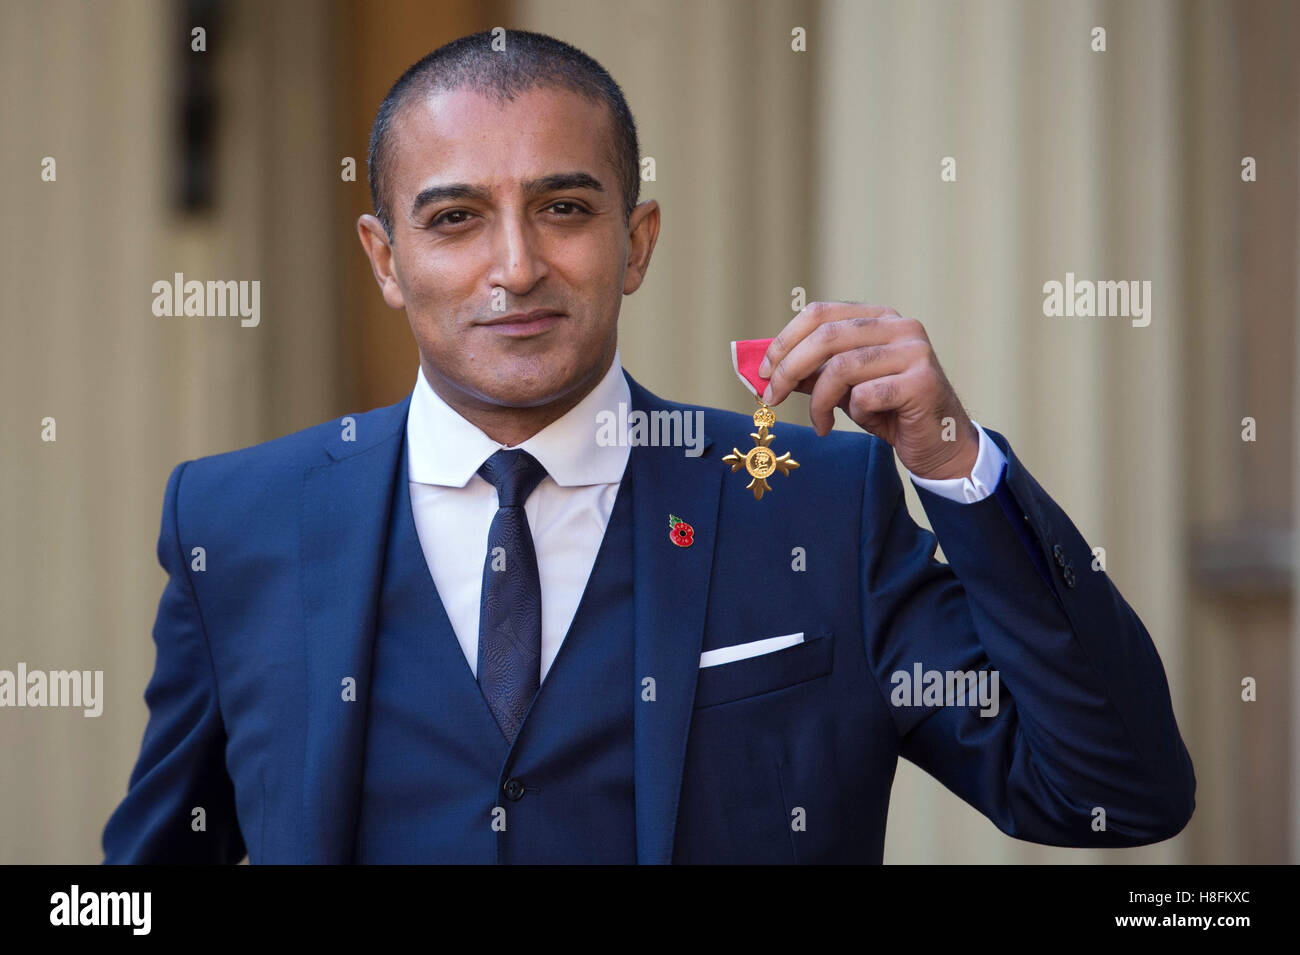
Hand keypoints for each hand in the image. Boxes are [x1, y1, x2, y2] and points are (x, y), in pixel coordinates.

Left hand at [758, 302, 978, 479]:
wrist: (940, 444)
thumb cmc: (889, 412)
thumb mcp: (844, 388)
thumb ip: (812, 373)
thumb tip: (766, 369)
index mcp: (879, 317)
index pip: (820, 313)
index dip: (784, 340)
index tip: (762, 371)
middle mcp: (900, 326)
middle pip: (826, 336)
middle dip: (788, 369)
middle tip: (770, 398)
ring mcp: (914, 352)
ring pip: (842, 367)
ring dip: (819, 400)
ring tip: (820, 422)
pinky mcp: (922, 382)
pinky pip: (865, 395)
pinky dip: (855, 413)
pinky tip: (865, 423)